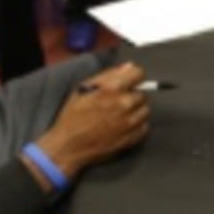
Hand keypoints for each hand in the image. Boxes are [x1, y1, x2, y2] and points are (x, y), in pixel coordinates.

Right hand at [31, 62, 150, 185]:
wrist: (69, 146)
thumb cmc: (73, 117)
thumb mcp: (84, 88)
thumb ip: (108, 75)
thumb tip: (128, 67)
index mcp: (113, 88)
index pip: (139, 73)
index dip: (133, 76)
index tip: (129, 82)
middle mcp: (125, 103)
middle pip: (142, 93)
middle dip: (131, 96)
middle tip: (117, 103)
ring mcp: (130, 122)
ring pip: (145, 110)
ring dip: (135, 111)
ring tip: (119, 116)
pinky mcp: (133, 138)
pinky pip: (144, 126)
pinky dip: (136, 125)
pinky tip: (122, 126)